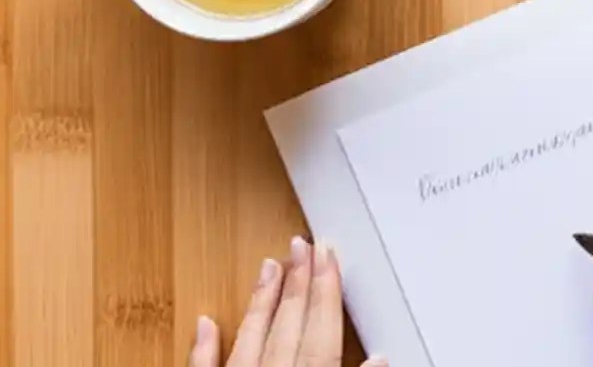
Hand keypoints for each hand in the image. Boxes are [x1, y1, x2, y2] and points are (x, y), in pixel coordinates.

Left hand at [187, 236, 385, 366]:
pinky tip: (204, 322)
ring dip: (261, 301)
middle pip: (289, 325)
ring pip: (251, 337)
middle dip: (299, 282)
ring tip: (269, 264)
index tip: (328, 255)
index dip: (327, 290)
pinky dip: (204, 347)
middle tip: (302, 244)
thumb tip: (381, 359)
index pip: (323, 331)